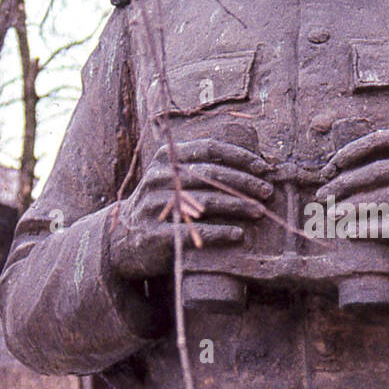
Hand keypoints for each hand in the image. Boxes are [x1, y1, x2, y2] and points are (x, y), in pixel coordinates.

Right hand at [108, 138, 273, 278]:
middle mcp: (159, 178)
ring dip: (238, 206)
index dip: (240, 156)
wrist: (121, 240)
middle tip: (268, 192)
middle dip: (245, 182)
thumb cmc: (159, 206)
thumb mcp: (170, 179)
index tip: (263, 167)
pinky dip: (220, 233)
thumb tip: (253, 165)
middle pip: (211, 174)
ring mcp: (155, 206)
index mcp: (167, 159)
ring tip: (260, 212)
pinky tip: (239, 235)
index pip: (210, 148)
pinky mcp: (156, 234)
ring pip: (206, 202)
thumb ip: (199, 168)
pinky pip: (194, 231)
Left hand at [317, 128, 388, 267]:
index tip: (328, 169)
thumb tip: (343, 165)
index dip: (348, 154)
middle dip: (344, 185)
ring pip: (386, 198)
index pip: (379, 141)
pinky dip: (373, 229)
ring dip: (353, 208)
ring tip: (332, 215)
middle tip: (323, 196)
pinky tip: (353, 232)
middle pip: (377, 172)